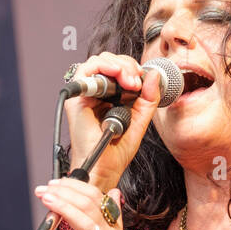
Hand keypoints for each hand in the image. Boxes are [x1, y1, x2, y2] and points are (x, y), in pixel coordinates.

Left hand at [33, 178, 150, 229]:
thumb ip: (114, 221)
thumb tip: (114, 193)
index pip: (97, 198)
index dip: (75, 186)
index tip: (55, 183)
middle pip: (91, 207)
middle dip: (65, 193)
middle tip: (44, 189)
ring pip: (89, 226)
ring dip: (65, 209)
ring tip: (48, 201)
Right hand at [65, 52, 163, 191]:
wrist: (106, 168)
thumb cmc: (116, 151)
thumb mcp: (141, 119)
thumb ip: (149, 98)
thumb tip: (153, 75)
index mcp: (108, 97)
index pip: (117, 68)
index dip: (132, 67)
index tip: (144, 79)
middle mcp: (95, 94)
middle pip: (108, 61)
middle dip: (127, 65)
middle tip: (137, 81)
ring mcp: (85, 96)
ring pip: (97, 61)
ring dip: (117, 65)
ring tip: (130, 81)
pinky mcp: (77, 100)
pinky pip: (84, 72)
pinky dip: (103, 67)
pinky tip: (117, 75)